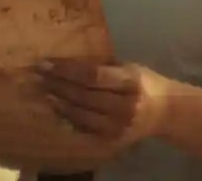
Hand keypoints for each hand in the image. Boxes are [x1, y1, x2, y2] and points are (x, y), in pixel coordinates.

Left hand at [35, 58, 169, 145]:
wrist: (164, 113)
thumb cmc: (143, 83)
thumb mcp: (128, 68)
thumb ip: (102, 67)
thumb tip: (66, 61)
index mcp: (130, 82)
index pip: (92, 75)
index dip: (66, 70)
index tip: (46, 63)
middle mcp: (125, 106)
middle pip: (83, 95)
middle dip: (57, 84)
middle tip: (37, 75)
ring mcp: (118, 126)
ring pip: (81, 114)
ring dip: (59, 102)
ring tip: (43, 91)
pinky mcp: (112, 140)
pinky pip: (84, 129)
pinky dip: (68, 118)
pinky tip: (56, 108)